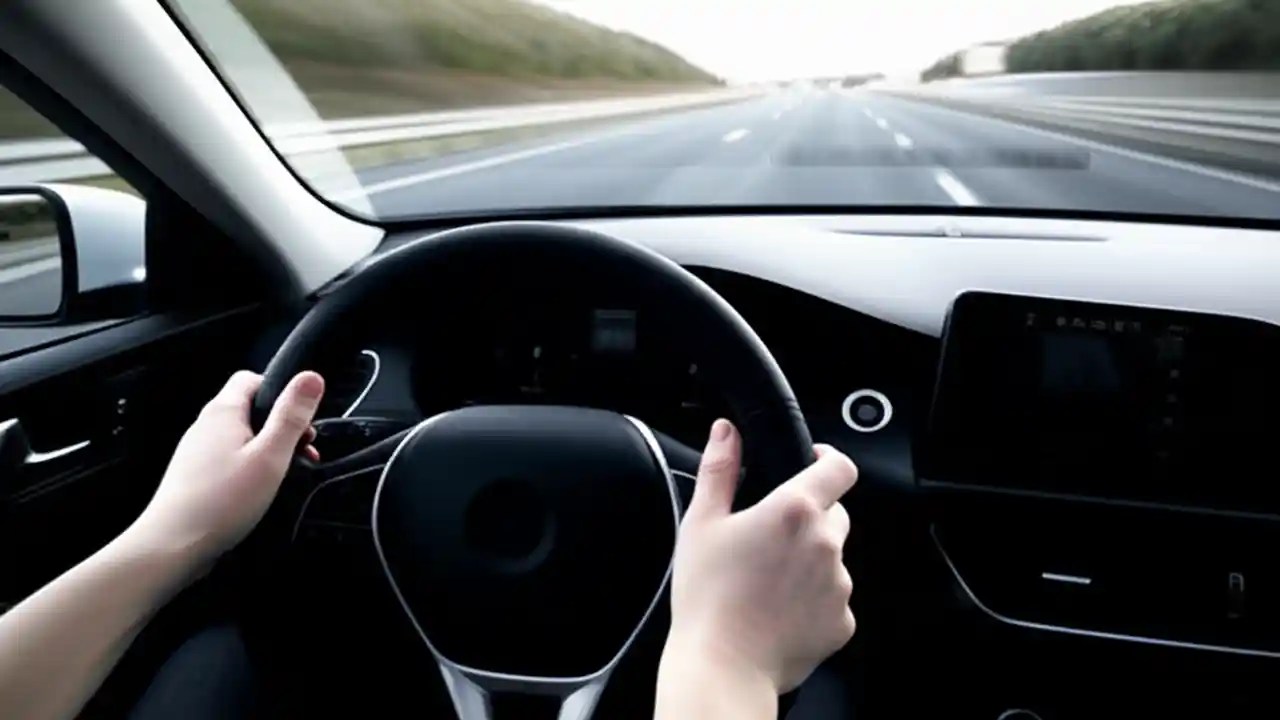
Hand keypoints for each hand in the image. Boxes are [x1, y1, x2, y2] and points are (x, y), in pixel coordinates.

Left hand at [130, 370, 324, 565]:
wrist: (173, 546)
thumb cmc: (222, 502)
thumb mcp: (270, 455)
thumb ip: (292, 416)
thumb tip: (311, 377)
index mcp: (223, 411)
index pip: (252, 378)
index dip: (281, 393)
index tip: (301, 419)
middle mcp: (205, 425)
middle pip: (250, 410)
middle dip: (280, 427)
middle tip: (300, 452)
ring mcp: (197, 451)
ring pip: (241, 437)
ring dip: (267, 450)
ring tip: (282, 475)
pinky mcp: (195, 475)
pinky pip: (229, 459)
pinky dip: (249, 468)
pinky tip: (257, 491)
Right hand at [665, 419, 856, 694]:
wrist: (722, 666)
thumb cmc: (707, 596)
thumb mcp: (701, 523)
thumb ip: (718, 469)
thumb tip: (726, 432)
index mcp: (794, 511)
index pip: (840, 468)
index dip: (827, 460)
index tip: (811, 465)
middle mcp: (826, 544)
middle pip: (834, 513)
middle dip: (809, 517)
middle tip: (769, 537)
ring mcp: (839, 585)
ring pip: (832, 558)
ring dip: (810, 560)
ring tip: (767, 580)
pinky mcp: (842, 621)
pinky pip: (832, 598)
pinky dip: (812, 599)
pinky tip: (778, 609)